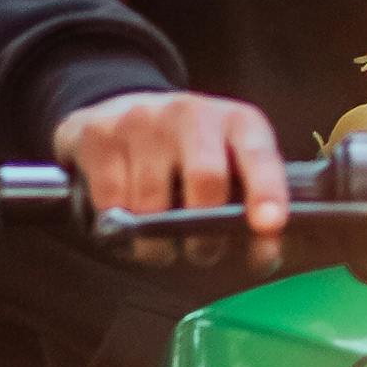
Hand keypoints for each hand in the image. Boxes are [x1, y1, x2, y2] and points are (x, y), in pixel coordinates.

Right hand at [52, 86, 292, 248]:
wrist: (120, 109)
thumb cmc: (189, 153)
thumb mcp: (230, 166)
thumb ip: (253, 208)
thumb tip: (266, 256)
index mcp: (237, 121)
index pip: (259, 155)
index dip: (267, 192)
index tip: (269, 225)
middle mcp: (191, 112)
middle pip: (206, 179)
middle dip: (206, 236)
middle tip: (202, 255)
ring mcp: (141, 119)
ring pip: (152, 203)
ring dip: (158, 244)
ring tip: (161, 248)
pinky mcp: (98, 135)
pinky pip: (111, 203)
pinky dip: (121, 231)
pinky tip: (127, 229)